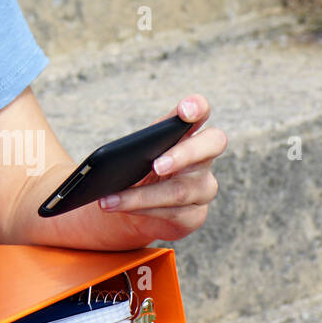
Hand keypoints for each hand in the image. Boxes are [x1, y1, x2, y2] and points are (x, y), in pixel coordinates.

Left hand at [97, 95, 226, 241]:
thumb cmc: (134, 169)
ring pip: (181, 190)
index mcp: (184, 132)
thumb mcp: (131, 152)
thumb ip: (130, 147)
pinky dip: (141, 209)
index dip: (197, 107)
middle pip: (212, 145)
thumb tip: (109, 158)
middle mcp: (202, 157)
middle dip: (183, 154)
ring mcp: (203, 186)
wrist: (133, 208)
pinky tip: (120, 206)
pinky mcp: (195, 215)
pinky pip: (172, 213)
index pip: (200, 111)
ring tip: (110, 198)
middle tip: (155, 165)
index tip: (185, 110)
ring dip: (141, 196)